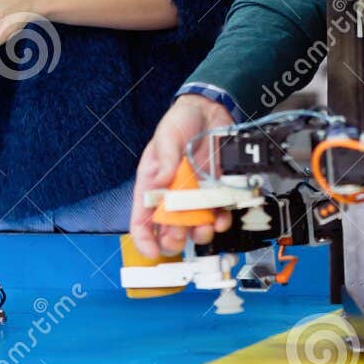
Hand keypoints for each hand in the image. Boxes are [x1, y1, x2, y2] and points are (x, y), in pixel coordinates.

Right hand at [129, 94, 234, 257]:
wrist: (210, 111)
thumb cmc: (180, 122)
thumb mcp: (167, 137)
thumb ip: (165, 160)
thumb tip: (161, 181)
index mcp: (152, 185)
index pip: (141, 221)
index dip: (144, 241)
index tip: (152, 252)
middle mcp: (172, 196)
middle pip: (168, 231)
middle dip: (174, 239)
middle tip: (181, 235)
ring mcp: (195, 197)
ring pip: (194, 228)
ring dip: (199, 233)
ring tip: (205, 227)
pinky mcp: (215, 194)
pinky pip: (218, 216)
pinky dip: (221, 221)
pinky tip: (222, 217)